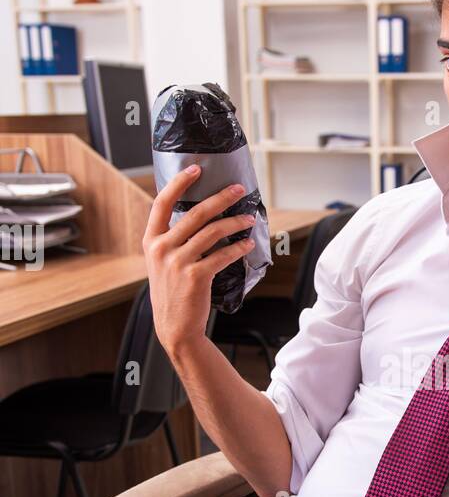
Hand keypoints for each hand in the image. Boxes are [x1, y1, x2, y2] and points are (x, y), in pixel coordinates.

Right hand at [142, 165, 254, 357]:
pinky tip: (248, 244)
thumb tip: (199, 216)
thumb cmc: (173, 293)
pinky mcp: (196, 276)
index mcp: (151, 241)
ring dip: (235, 222)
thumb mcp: (161, 263)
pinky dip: (238, 248)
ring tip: (249, 219)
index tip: (196, 169)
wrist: (175, 328)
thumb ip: (172, 240)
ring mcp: (177, 263)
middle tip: (239, 190)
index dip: (179, 183)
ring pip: (212, 232)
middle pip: (195, 213)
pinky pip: (222, 255)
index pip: (162, 203)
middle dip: (221, 198)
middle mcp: (161, 249)